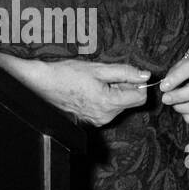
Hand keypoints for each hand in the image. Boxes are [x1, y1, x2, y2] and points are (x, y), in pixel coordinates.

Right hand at [38, 59, 152, 127]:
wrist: (44, 84)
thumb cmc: (67, 75)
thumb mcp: (99, 68)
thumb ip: (125, 72)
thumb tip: (144, 75)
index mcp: (108, 102)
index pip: (140, 97)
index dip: (138, 83)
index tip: (128, 74)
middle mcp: (105, 116)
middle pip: (130, 101)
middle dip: (123, 87)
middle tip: (105, 77)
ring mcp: (98, 120)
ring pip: (119, 104)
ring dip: (114, 92)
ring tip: (95, 83)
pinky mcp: (93, 120)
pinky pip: (108, 108)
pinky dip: (105, 98)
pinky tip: (91, 90)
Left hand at [160, 52, 188, 125]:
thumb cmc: (188, 74)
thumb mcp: (179, 68)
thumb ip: (172, 76)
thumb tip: (166, 88)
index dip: (176, 78)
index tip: (163, 87)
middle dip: (180, 96)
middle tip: (166, 99)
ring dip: (183, 108)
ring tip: (175, 105)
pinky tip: (184, 114)